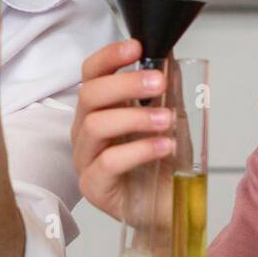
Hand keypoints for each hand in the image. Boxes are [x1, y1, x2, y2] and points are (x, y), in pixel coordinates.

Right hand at [71, 39, 174, 221]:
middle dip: (125, 84)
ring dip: (135, 117)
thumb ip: (167, 88)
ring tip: (166, 120)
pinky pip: (108, 162)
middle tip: (159, 83)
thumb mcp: (172, 118)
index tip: (137, 47)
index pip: (91, 74)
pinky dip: (139, 149)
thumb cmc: (164, 164)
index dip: (109, 57)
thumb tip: (167, 53)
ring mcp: (86, 160)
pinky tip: (164, 146)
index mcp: (100, 109)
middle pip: (89, 95)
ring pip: (95, 126)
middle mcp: (86, 131)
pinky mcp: (93, 187)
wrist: (172, 209)